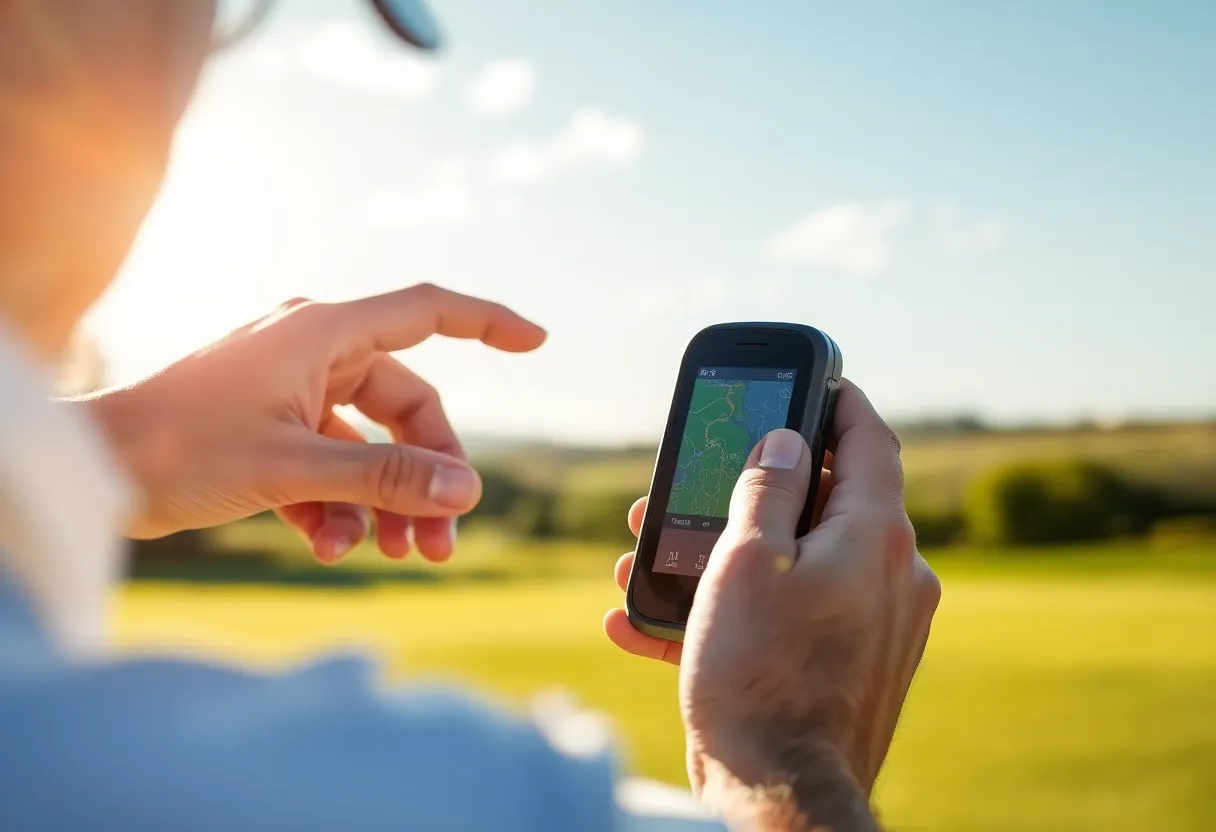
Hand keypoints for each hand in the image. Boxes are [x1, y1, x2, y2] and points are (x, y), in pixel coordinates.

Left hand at [83, 284, 545, 562]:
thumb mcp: (293, 469)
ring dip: (387, 500)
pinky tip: (334, 548)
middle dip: (428, 474)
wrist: (93, 470)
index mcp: (321, 333)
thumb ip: (385, 478)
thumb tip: (467, 491)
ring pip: (371, 443)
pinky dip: (340, 504)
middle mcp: (313, 351)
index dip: (488, 321)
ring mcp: (292, 390)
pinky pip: (331, 463)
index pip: (426, 311)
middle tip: (442, 542)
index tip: (539, 340)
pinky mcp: (273, 427)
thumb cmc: (178, 451)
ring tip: (396, 556)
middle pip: (406, 406)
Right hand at [603, 380, 939, 829]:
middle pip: (830, 499)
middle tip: (700, 480)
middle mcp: (894, 576)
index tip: (811, 381)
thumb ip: (767, 488)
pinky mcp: (857, 666)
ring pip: (805, 559)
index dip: (837, 400)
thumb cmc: (759, 673)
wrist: (781, 796)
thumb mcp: (746, 561)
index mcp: (875, 536)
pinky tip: (661, 622)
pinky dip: (745, 605)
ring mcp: (881, 626)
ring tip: (657, 555)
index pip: (870, 437)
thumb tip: (786, 440)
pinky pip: (799, 614)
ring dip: (735, 550)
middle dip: (757, 487)